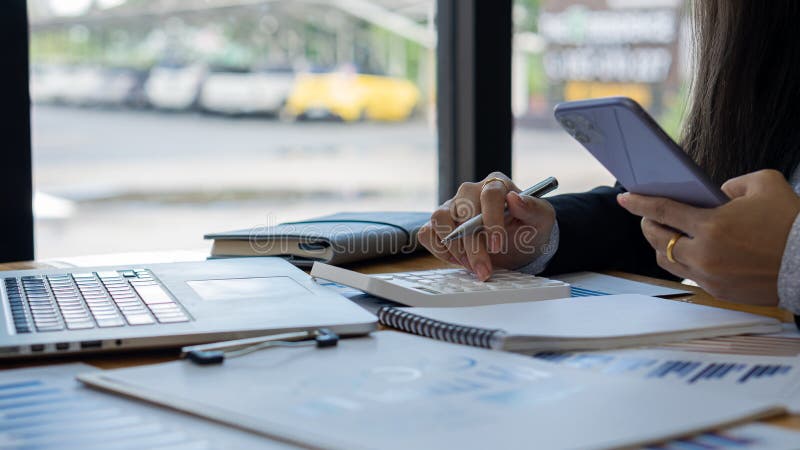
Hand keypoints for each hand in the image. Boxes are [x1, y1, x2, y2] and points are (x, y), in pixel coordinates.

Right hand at [418, 172, 556, 280]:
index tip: (498, 246)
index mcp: (496, 184)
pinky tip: (459, 260)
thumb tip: (515, 198)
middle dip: (473, 245)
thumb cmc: (529, 227)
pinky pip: (427, 233)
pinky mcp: (440, 224)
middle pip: (463, 211)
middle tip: (484, 270)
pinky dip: (439, 249)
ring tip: (471, 266)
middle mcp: (470, 191)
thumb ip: (532, 208)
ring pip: (439, 219)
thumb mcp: (541, 219)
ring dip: (453, 247)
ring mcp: (452, 206)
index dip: (492, 220)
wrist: (519, 243)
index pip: (489, 194)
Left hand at [618, 169, 799, 304]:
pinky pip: (689, 275)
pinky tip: (690, 250)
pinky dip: (684, 261)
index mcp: (712, 226)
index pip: (663, 212)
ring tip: (667, 233)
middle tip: (649, 216)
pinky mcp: (719, 292)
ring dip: (662, 246)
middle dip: (648, 225)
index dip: (640, 203)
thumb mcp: (764, 184)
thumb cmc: (791, 221)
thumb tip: (712, 193)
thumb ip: (731, 183)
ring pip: (667, 262)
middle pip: (657, 240)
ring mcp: (710, 277)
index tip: (625, 198)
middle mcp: (704, 254)